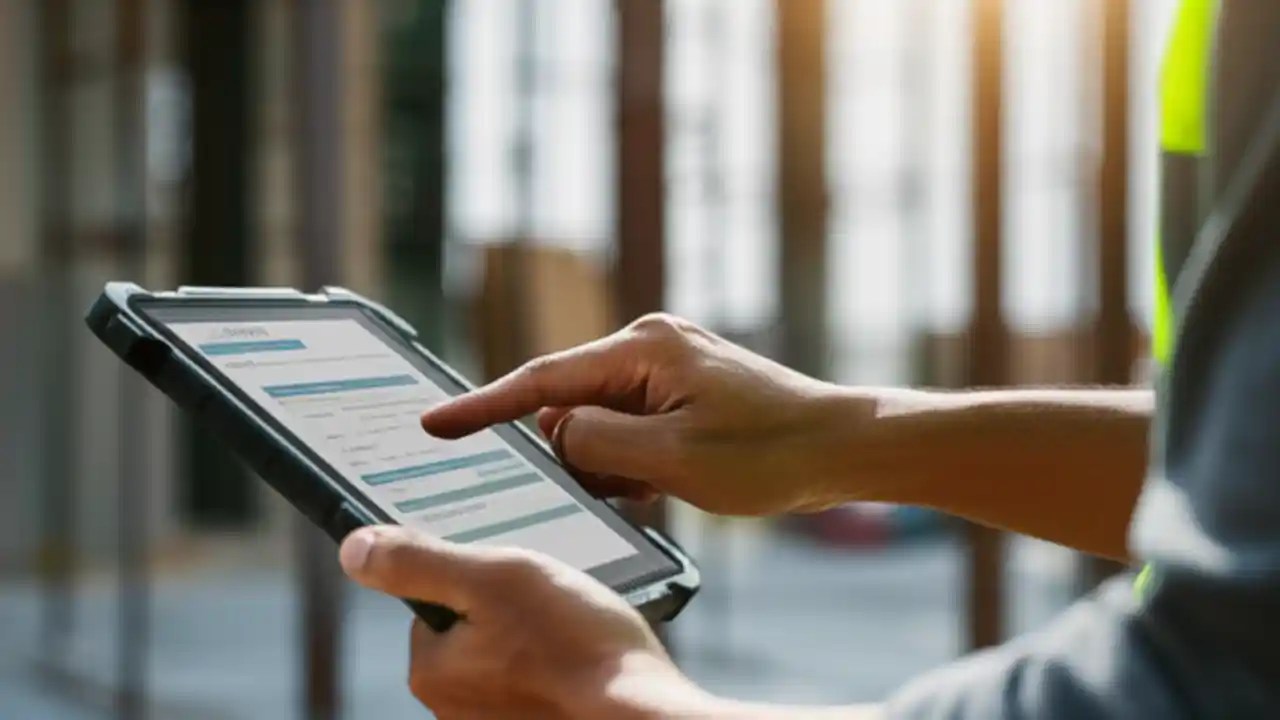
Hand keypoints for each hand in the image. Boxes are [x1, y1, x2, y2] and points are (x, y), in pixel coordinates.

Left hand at [338, 526, 720, 719]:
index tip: (513, 578)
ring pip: (507, 658)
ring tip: (572, 631)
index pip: (433, 601)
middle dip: (507, 612)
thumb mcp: (495, 577)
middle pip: (470, 632)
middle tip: (549, 602)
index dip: (475, 579)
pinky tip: (584, 659)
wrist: (641, 713)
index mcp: (432, 668)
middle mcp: (454, 709)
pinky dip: (558, 670)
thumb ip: (421, 560)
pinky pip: (537, 686)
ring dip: (536, 640)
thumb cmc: (576, 643)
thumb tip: (355, 549)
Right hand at [422, 314, 861, 515]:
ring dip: (609, 463)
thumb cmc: (769, 452)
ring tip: (656, 489)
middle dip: (571, 451)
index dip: (484, 406)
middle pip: (572, 403)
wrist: (844, 449)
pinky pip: (632, 430)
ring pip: (602, 423)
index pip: (542, 380)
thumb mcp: (671, 458)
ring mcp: (668, 371)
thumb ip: (596, 441)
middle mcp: (649, 348)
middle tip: (608, 487)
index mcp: (642, 349)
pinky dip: (634, 463)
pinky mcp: (684, 396)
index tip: (435, 422)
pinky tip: (662, 487)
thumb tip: (554, 430)